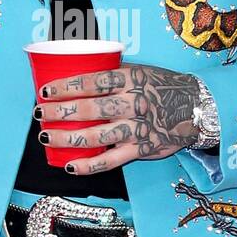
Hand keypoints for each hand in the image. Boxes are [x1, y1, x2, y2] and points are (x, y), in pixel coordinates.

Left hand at [33, 61, 202, 175]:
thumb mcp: (141, 71)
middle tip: (40, 113)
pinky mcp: (142, 150)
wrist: (197, 108)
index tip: (45, 90)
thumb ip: (112, 75)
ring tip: (47, 135)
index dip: (66, 87)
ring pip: (95, 136)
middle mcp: (133, 104)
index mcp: (131, 79)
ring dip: (67, 137)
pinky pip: (110, 161)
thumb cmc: (162, 87)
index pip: (92, 81)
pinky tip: (70, 165)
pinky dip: (88, 165)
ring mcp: (137, 129)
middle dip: (59, 112)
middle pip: (89, 109)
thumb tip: (75, 74)